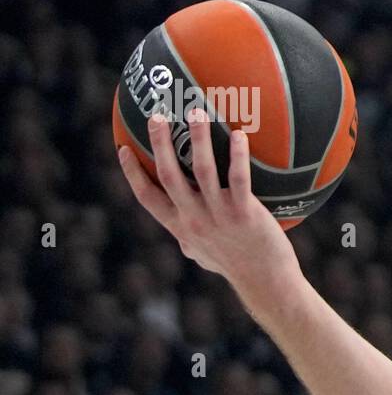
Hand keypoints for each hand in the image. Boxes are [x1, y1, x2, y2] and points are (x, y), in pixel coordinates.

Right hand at [117, 110, 300, 299]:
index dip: (132, 173)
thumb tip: (183, 235)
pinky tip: (240, 135)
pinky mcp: (244, 213)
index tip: (122, 148)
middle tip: (157, 115)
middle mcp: (193, 219)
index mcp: (180, 227)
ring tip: (196, 111)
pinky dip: (237, 155)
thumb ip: (190, 238)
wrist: (265, 283)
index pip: (147, 197)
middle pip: (167, 174)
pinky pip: (239, 177)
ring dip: (197, 138)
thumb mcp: (204, 254)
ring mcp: (218, 215)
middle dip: (159, 143)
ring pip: (201, 169)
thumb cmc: (237, 266)